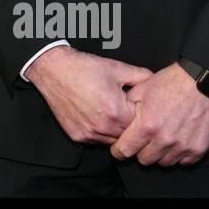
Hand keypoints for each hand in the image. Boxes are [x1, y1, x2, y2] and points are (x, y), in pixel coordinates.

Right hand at [26, 46, 153, 144]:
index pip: (141, 124)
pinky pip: (96, 140)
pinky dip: (100, 131)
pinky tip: (96, 114)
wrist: (54, 70)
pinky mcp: (77, 136)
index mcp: (117, 112)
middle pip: (128, 136)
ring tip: (110, 110)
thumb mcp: (118, 68)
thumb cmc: (84, 68)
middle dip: (129, 123)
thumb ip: (142, 77)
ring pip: (113, 140)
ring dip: (115, 130)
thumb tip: (155, 83)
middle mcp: (103, 128)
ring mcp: (89, 134)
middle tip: (123, 107)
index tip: (135, 104)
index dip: (141, 113)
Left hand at [110, 62, 208, 165]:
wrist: (201, 81)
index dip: (119, 150)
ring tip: (162, 137)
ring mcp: (182, 146)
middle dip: (140, 150)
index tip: (119, 148)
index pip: (124, 151)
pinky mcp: (198, 149)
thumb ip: (126, 108)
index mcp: (147, 125)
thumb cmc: (171, 83)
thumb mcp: (140, 90)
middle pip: (144, 160)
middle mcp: (164, 139)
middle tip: (144, 139)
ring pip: (164, 163)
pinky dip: (179, 154)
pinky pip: (183, 162)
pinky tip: (177, 140)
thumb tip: (117, 122)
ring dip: (160, 153)